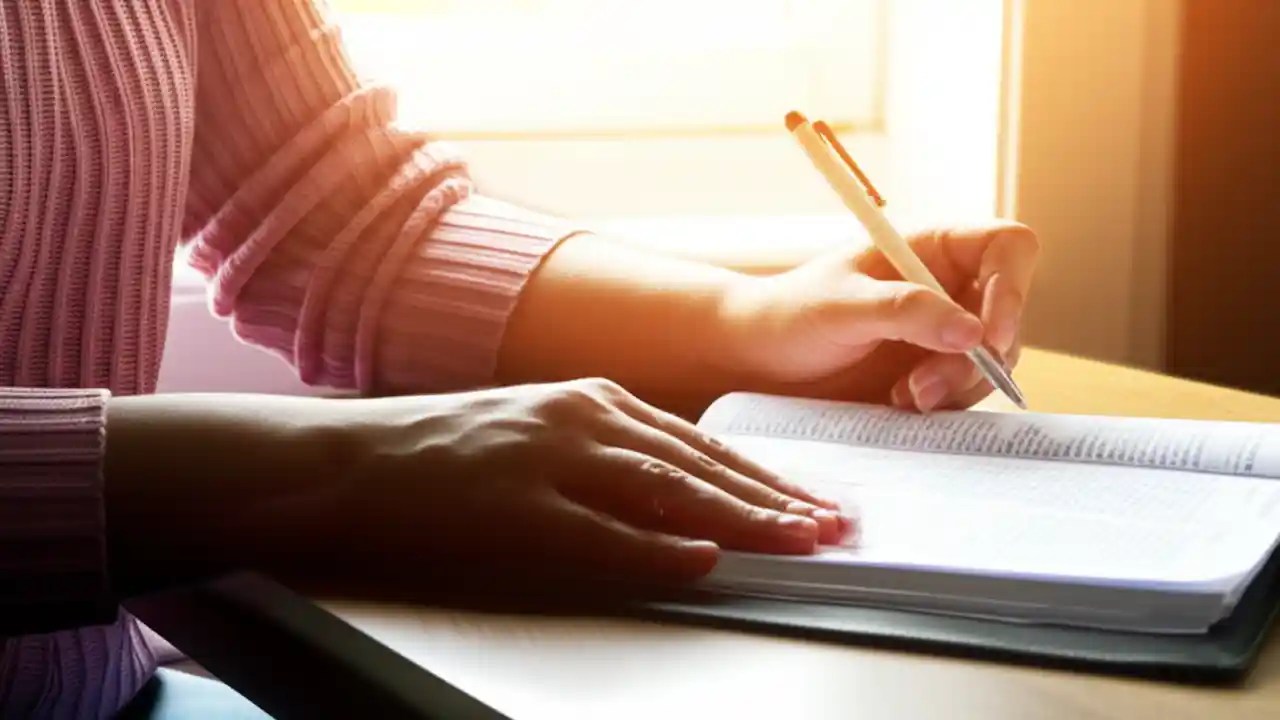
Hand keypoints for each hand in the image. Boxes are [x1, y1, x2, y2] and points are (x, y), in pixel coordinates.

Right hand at [105, 382, 851, 593]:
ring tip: (796, 540)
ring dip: (738, 518)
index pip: (700, 443)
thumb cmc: (446, 454)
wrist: (351, 460)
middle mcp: (582, 417)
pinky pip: (599, 533)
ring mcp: (549, 457)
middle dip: (773, 497)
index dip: (764, 475)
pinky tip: (700, 562)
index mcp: (593, 400)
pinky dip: (654, 549)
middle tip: (831, 524)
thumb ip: (612, 459)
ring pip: (666, 490)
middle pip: (699, 463)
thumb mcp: (542, 436)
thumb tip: (682, 502)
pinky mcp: (513, 505)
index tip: (813, 499)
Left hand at [715, 222, 1038, 410]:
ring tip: (904, 396)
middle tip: (926, 384)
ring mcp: (944, 332)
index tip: (986, 335)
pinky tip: (899, 403)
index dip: (1012, 288)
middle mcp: (948, 286)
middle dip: (977, 357)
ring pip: (992, 361)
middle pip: (1007, 315)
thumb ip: (905, 312)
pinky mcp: (932, 372)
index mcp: (933, 247)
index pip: (1008, 248)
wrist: (757, 362)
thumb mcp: (842, 307)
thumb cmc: (790, 316)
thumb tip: (972, 333)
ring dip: (957, 385)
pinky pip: (967, 391)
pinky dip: (943, 403)